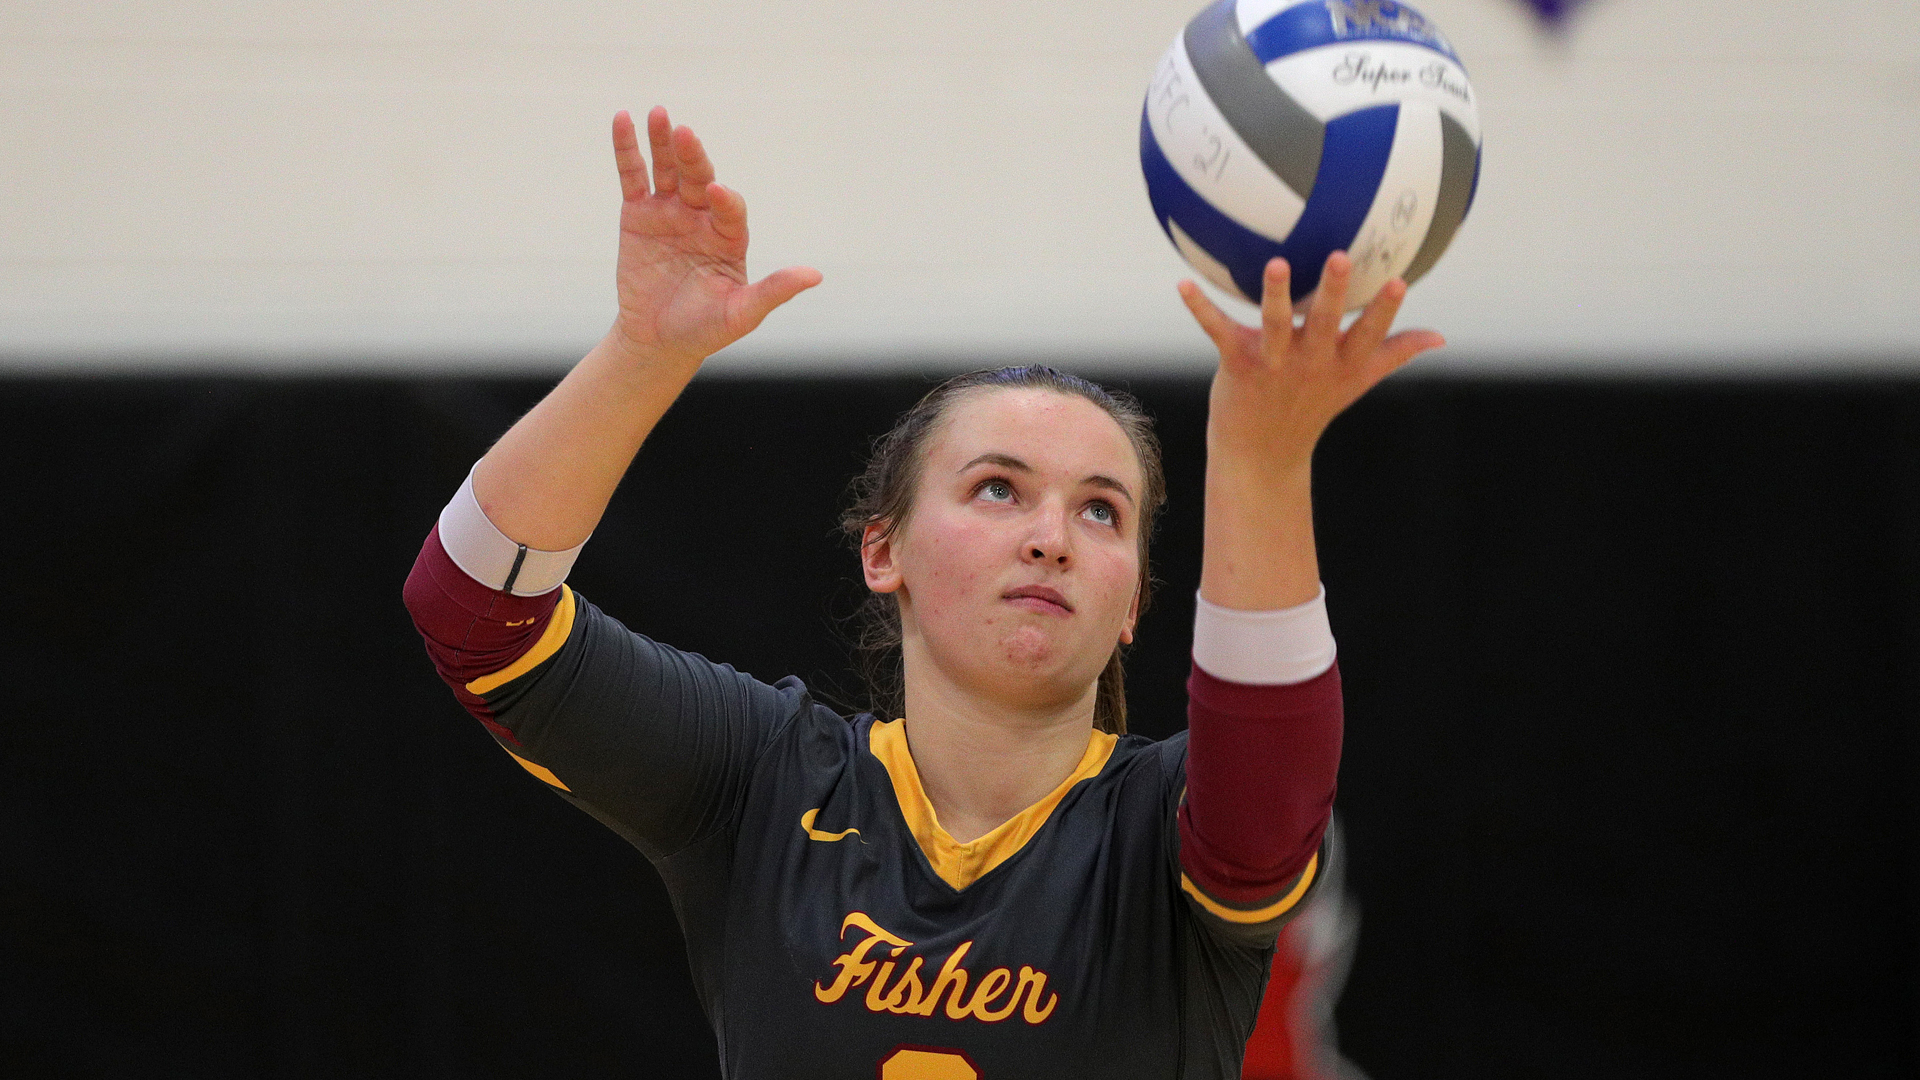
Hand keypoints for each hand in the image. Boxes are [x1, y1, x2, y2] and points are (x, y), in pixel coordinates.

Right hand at [606, 108, 821, 365]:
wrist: (659, 340)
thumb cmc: (705, 329)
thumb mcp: (741, 315)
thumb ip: (774, 291)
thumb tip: (816, 276)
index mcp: (730, 235)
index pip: (731, 209)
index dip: (725, 200)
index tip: (717, 194)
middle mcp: (702, 216)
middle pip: (699, 179)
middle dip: (693, 157)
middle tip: (686, 132)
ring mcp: (670, 210)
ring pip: (668, 169)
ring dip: (663, 141)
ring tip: (659, 113)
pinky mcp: (638, 213)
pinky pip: (633, 175)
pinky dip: (628, 149)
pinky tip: (624, 119)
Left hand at [1180, 253, 1443, 475]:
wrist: (1261, 454)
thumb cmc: (1312, 406)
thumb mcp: (1357, 380)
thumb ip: (1396, 353)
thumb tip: (1441, 338)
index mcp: (1341, 363)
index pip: (1369, 334)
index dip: (1383, 310)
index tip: (1398, 280)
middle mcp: (1309, 362)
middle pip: (1323, 324)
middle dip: (1332, 292)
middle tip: (1339, 257)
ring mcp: (1273, 364)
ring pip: (1275, 325)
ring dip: (1274, 295)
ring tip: (1276, 264)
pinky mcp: (1238, 364)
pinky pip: (1218, 330)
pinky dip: (1200, 308)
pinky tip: (1183, 285)